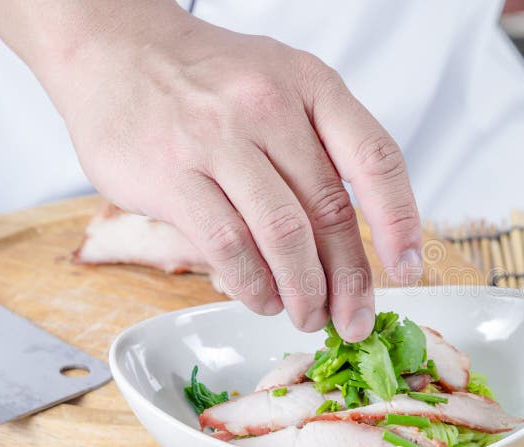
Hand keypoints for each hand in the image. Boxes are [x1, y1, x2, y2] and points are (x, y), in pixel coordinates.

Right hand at [41, 4, 421, 340]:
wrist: (117, 50)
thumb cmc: (211, 80)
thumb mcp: (282, 85)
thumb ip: (319, 149)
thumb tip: (348, 243)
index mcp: (311, 85)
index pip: (376, 158)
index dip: (399, 223)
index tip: (407, 270)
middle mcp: (269, 107)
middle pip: (330, 211)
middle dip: (351, 279)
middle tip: (356, 319)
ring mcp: (218, 139)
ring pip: (283, 236)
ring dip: (304, 291)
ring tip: (309, 316)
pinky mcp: (172, 175)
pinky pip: (228, 246)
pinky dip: (253, 285)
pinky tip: (262, 299)